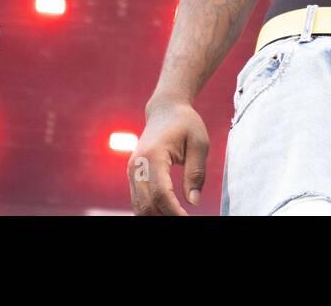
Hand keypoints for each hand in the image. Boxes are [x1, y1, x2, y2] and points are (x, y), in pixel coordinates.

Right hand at [128, 99, 208, 215]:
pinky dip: (152, 210)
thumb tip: (193, 202)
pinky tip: (169, 212)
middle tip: (186, 220)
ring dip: (158, 216)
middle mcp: (137, 165)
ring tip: (179, 216)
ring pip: (139, 207)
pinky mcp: (133, 175)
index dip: (175, 212)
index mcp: (153, 155)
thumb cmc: (185, 124)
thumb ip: (196, 172)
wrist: (165, 110)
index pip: (161, 194)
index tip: (189, 218)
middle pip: (147, 205)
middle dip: (166, 217)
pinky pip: (139, 200)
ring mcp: (132, 171)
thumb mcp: (199, 143)